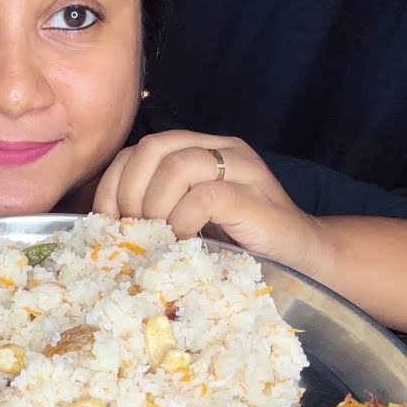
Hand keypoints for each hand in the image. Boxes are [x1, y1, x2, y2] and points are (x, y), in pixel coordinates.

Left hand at [92, 130, 326, 273]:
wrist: (302, 259)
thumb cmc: (239, 245)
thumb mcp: (187, 221)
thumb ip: (155, 210)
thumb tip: (104, 226)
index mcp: (199, 150)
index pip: (139, 150)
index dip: (113, 183)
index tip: (106, 221)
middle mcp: (220, 150)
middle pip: (154, 147)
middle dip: (130, 192)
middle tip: (132, 231)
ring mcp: (242, 169)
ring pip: (177, 165)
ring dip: (155, 207)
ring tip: (158, 238)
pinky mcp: (255, 197)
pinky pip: (205, 196)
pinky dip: (183, 220)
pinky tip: (183, 241)